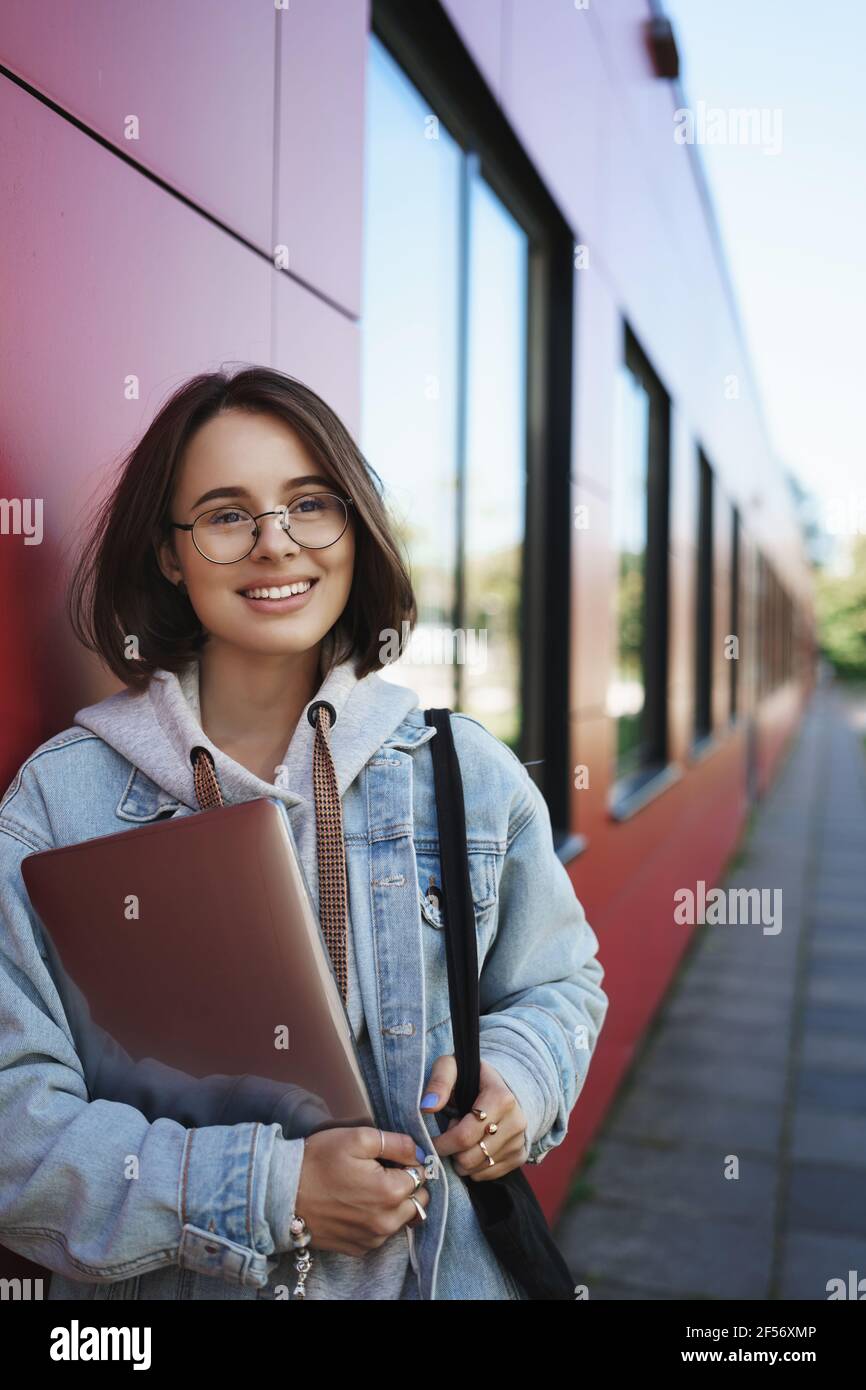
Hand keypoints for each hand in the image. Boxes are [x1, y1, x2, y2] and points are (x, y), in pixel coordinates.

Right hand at [295, 1126, 429, 1255]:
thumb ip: (396, 1142)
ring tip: (366, 1188)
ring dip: (394, 1204)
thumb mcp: (357, 1137)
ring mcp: (372, 1238)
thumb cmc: (318, 1161)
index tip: (389, 1157)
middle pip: (417, 1201)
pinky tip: (357, 1205)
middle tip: (381, 1172)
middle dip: (406, 1185)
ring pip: (401, 1219)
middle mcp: (386, 1222)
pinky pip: (381, 1233)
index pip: (420, 1175)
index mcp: (391, 1192)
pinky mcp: (358, 1248)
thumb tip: (418, 1152)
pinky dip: (377, 1219)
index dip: (407, 1162)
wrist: (281, 1193)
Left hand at [421, 1055, 528, 1181]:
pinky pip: (487, 1175)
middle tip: (449, 1133)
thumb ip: (439, 1081)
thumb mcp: (451, 1067)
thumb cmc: (469, 1077)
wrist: (499, 1086)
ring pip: (477, 1169)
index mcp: (502, 1098)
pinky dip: (473, 1167)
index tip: (431, 1139)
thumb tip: (428, 1106)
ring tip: (463, 1137)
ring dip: (461, 1158)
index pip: (465, 1136)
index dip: (442, 1143)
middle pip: (470, 1157)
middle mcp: (516, 1122)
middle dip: (451, 1151)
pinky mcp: (519, 1156)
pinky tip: (473, 1146)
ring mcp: (519, 1141)